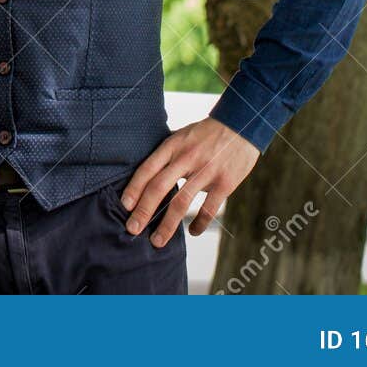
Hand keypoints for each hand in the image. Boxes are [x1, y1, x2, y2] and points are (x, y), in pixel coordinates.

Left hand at [116, 116, 259, 246]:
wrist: (242, 124)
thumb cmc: (207, 133)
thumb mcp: (183, 135)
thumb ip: (168, 154)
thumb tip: (146, 176)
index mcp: (174, 145)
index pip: (148, 168)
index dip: (134, 188)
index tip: (124, 206)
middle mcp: (187, 157)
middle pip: (159, 187)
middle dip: (143, 211)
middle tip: (132, 229)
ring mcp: (207, 170)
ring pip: (181, 202)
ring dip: (167, 225)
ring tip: (157, 241)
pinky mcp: (225, 182)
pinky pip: (208, 208)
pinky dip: (199, 223)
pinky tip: (193, 232)